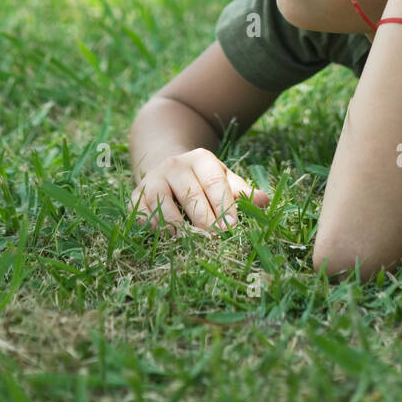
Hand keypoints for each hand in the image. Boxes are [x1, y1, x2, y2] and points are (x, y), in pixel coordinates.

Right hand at [129, 148, 270, 236]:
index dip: (223, 206)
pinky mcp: (136, 197)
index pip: (213, 183)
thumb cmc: (204, 180)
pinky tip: (167, 241)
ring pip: (163, 204)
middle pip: (190, 195)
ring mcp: (153, 180)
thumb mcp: (224, 179)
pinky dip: (154, 229)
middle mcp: (174, 165)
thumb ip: (242, 192)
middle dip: (204, 221)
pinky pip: (143, 215)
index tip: (232, 228)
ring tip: (189, 243)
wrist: (169, 169)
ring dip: (177, 227)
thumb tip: (264, 202)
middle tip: (215, 241)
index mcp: (200, 159)